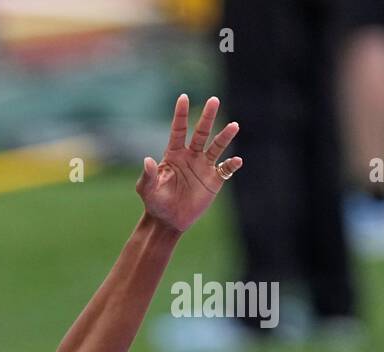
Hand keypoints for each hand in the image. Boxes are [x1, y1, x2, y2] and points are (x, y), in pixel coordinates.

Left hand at [136, 94, 242, 233]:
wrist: (168, 221)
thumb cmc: (155, 203)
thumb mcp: (147, 189)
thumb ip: (148, 175)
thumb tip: (147, 160)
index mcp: (174, 155)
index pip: (178, 130)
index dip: (180, 115)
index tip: (183, 97)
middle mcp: (191, 156)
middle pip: (201, 133)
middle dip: (207, 117)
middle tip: (214, 100)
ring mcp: (204, 166)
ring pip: (216, 147)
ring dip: (225, 137)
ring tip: (234, 126)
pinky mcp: (214, 180)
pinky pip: (226, 169)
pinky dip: (232, 164)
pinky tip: (236, 161)